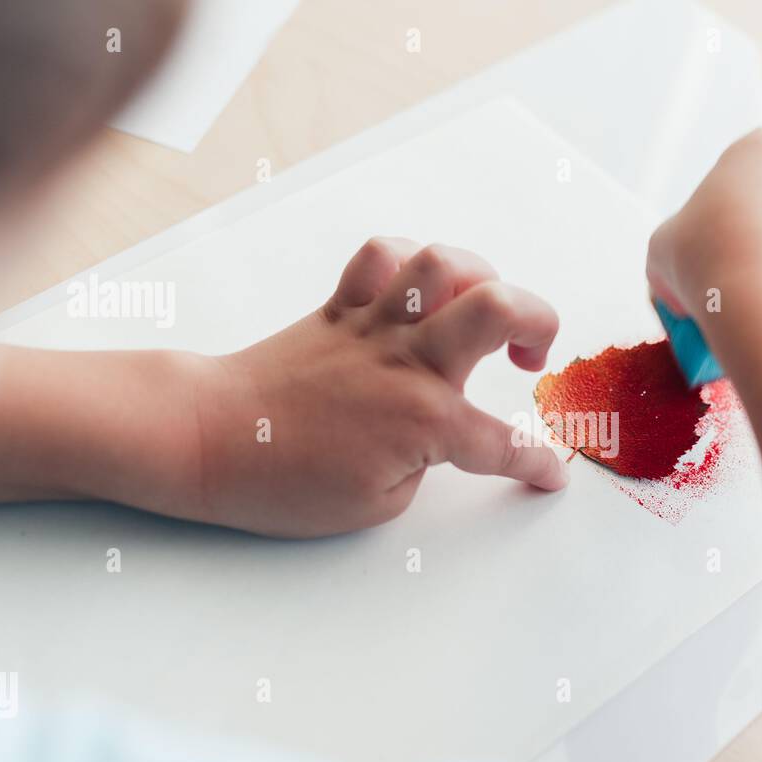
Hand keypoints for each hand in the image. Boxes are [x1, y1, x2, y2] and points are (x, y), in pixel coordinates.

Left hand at [196, 238, 567, 537]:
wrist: (210, 439)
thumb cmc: (284, 483)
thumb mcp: (377, 504)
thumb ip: (426, 464)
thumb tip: (438, 437)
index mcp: (425, 423)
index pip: (503, 444)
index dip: (537, 463)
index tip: (550, 473)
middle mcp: (408, 363)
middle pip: (499, 308)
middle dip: (540, 322)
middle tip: (532, 356)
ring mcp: (373, 328)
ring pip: (442, 264)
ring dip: (480, 279)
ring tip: (479, 313)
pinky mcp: (339, 309)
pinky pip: (381, 257)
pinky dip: (407, 263)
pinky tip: (416, 294)